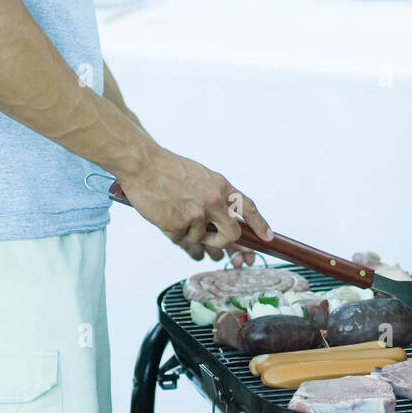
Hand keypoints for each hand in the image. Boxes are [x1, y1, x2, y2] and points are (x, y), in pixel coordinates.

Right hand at [112, 150, 272, 264]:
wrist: (144, 165)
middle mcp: (213, 201)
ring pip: (202, 241)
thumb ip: (216, 197)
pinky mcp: (177, 225)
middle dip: (225, 244)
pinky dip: (180, 239)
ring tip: (179, 221)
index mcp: (221, 186)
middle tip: (216, 246)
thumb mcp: (202, 177)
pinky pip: (184, 243)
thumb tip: (224, 222)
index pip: (247, 207)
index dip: (259, 224)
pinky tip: (171, 226)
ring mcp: (195, 215)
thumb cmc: (170, 170)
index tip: (267, 238)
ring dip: (192, 237)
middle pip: (231, 235)